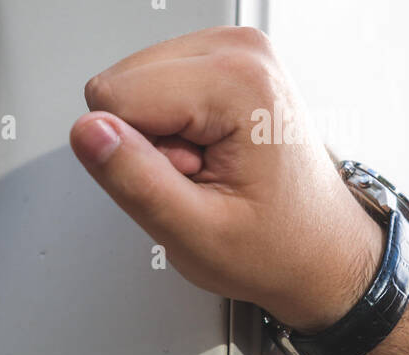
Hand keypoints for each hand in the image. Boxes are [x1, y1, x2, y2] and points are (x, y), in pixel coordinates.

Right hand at [71, 26, 383, 332]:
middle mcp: (239, 50)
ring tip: (207, 172)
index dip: (137, 157)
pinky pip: (157, 90)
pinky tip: (210, 158)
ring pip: (134, 86)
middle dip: (147, 144)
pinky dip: (173, 132)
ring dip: (160, 140)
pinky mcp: (225, 62)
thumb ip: (134, 180)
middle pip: (123, 84)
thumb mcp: (194, 233)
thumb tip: (87, 132)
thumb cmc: (276, 246)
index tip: (185, 181)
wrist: (321, 250)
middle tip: (196, 180)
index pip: (116, 98)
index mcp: (237, 81)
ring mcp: (234, 50)